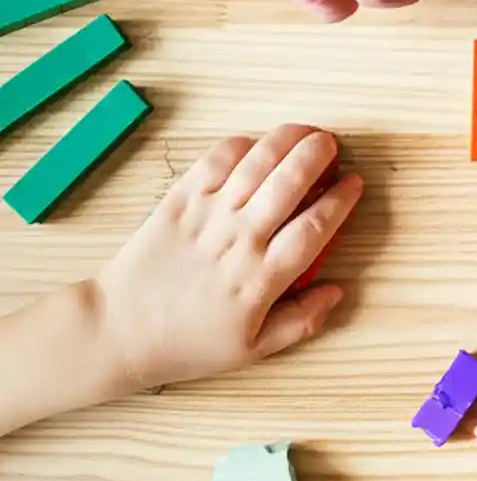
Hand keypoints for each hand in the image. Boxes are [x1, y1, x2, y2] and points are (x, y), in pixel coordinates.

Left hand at [93, 124, 362, 389]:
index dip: (340, 200)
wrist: (118, 331)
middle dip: (317, 156)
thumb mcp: (252, 349)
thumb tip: (337, 292)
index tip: (355, 183)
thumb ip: (301, 322)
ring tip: (306, 131)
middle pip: (288, 183)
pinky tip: (257, 144)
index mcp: (261, 278)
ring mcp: (206, 216)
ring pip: (255, 164)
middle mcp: (238, 240)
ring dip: (285, 140)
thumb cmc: (187, 343)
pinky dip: (240, 145)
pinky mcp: (178, 201)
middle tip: (333, 144)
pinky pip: (214, 161)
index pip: (314, 227)